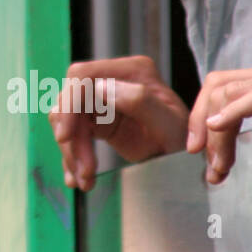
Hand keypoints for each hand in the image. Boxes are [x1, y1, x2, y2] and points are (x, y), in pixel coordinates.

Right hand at [48, 56, 190, 191]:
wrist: (186, 160)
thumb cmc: (185, 140)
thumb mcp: (169, 123)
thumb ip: (140, 101)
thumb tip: (101, 88)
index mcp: (132, 70)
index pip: (82, 76)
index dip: (68, 104)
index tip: (65, 136)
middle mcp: (113, 79)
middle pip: (70, 100)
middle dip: (72, 138)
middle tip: (84, 172)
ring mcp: (103, 98)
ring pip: (67, 119)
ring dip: (71, 152)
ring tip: (86, 180)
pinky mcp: (97, 118)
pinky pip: (73, 133)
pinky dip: (71, 156)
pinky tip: (77, 178)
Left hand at [186, 65, 251, 184]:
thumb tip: (237, 158)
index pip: (223, 84)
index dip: (202, 111)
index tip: (196, 147)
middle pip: (219, 85)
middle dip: (201, 122)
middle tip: (203, 162)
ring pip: (231, 92)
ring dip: (217, 132)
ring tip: (219, 166)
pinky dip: (233, 112)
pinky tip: (217, 128)